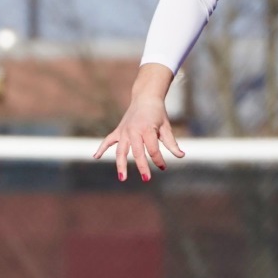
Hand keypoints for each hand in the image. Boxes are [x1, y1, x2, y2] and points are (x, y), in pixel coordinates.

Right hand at [93, 65, 183, 182]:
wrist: (145, 97)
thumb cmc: (158, 114)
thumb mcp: (166, 127)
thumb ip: (171, 143)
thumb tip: (181, 156)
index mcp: (147, 129)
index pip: (153, 149)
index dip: (159, 160)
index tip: (163, 167)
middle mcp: (134, 131)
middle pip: (137, 152)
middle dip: (142, 166)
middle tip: (146, 179)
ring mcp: (124, 131)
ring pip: (121, 151)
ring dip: (121, 165)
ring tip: (122, 178)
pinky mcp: (118, 131)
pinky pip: (108, 140)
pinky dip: (101, 148)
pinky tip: (96, 157)